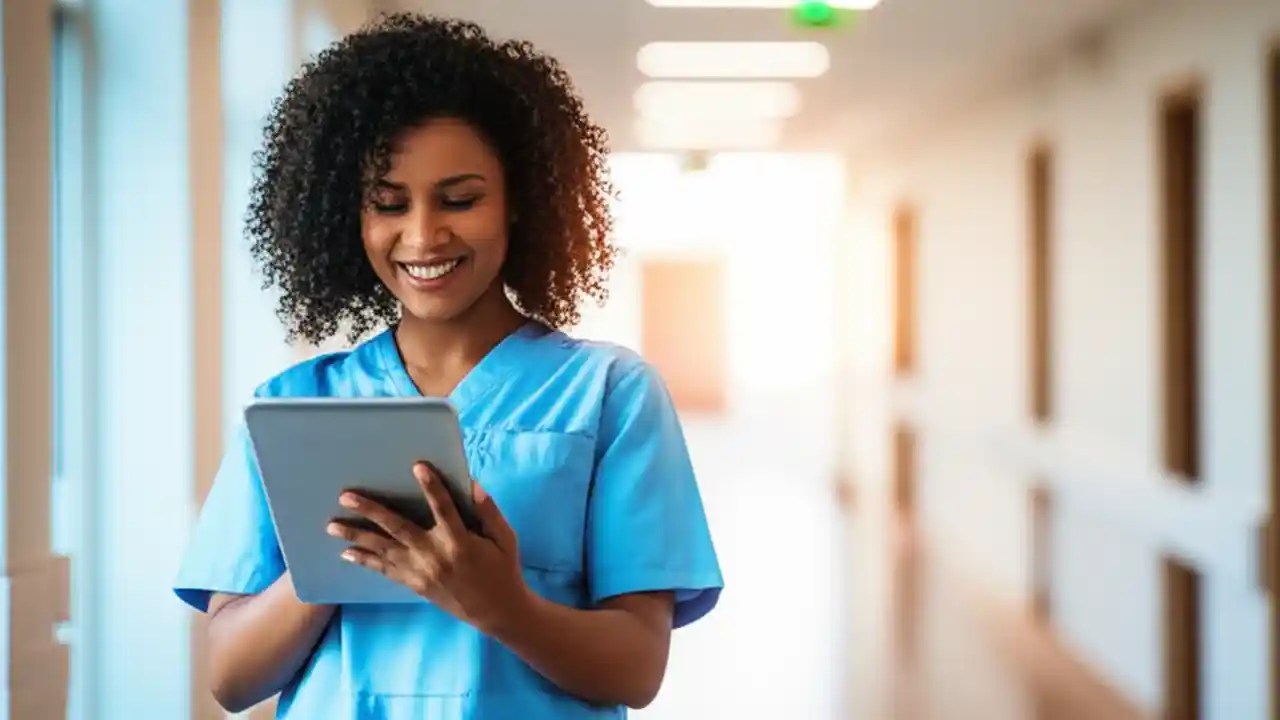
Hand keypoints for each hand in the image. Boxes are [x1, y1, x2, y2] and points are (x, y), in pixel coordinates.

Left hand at [327, 463, 530, 634]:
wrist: (496, 611)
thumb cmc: (503, 569)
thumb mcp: (505, 538)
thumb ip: (488, 511)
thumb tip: (471, 484)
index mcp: (461, 541)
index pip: (444, 507)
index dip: (432, 486)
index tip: (417, 466)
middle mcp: (436, 555)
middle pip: (398, 528)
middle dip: (371, 511)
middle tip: (346, 496)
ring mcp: (422, 572)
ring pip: (384, 550)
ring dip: (356, 536)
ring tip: (332, 525)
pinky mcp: (415, 584)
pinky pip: (385, 571)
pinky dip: (366, 561)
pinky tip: (347, 553)